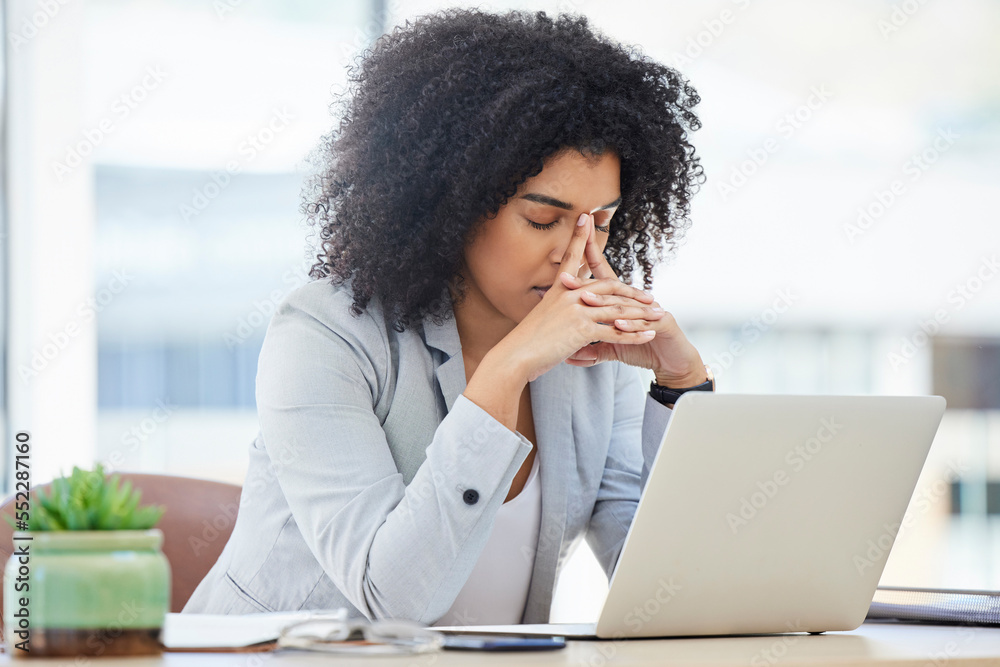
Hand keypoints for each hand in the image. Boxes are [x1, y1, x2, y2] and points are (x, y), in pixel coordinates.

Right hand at [501, 213, 665, 382]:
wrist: (515, 356)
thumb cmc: (526, 341)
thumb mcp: (541, 317)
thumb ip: (556, 309)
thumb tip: (562, 307)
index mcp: (559, 290)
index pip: (572, 257)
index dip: (580, 237)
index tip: (586, 217)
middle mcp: (569, 295)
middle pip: (609, 286)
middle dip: (632, 292)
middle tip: (650, 296)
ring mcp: (577, 311)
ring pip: (617, 310)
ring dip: (641, 314)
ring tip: (658, 315)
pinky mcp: (582, 329)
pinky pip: (615, 331)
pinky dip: (635, 334)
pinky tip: (650, 334)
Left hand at [559, 215, 706, 386]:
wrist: (673, 363)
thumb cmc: (643, 350)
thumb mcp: (613, 348)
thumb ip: (592, 350)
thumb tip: (567, 357)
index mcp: (622, 303)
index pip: (601, 282)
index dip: (584, 274)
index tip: (560, 270)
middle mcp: (635, 302)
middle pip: (608, 288)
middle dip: (587, 282)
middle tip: (565, 279)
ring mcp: (650, 310)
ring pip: (623, 305)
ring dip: (603, 302)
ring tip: (584, 299)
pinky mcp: (664, 322)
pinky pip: (644, 323)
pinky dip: (630, 326)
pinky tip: (616, 325)